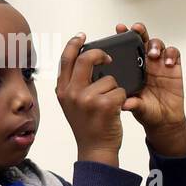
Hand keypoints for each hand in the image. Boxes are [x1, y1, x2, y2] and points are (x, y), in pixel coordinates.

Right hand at [55, 33, 124, 166]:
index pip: (66, 59)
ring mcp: (87, 98)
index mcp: (63, 90)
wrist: (95, 149)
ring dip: (114, 89)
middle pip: (87, 58)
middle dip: (101, 54)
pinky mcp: (105, 104)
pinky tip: (115, 110)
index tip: (82, 36)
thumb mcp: (70, 104)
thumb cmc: (87, 127)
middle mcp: (72, 92)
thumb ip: (72, 83)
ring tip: (108, 105)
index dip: (74, 44)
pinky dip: (122, 99)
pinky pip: (120, 90)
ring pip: (109, 78)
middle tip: (108, 59)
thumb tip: (81, 59)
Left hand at [115, 22, 185, 155]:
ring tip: (152, 54)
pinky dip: (171, 54)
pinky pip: (174, 53)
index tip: (119, 28)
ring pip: (158, 44)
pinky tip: (167, 62)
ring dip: (155, 45)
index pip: (126, 48)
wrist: (164, 120)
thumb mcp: (136, 108)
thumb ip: (132, 104)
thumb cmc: (147, 111)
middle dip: (139, 32)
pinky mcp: (174, 67)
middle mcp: (145, 63)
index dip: (123, 36)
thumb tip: (124, 103)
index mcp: (132, 68)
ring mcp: (159, 64)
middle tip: (136, 30)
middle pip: (142, 40)